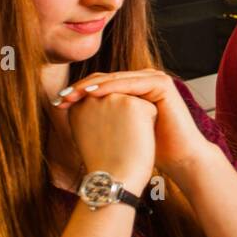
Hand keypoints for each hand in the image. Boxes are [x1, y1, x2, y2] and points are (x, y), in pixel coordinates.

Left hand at [55, 70, 215, 185]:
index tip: (58, 104)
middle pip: (107, 79)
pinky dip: (110, 87)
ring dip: (91, 86)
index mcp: (135, 88)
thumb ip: (101, 116)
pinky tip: (91, 94)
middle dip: (81, 88)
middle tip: (60, 97)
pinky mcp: (162, 83)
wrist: (179, 158)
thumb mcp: (119, 128)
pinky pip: (131, 83)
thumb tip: (71, 112)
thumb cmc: (149, 149)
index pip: (102, 84)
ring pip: (116, 79)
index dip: (79, 92)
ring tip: (71, 94)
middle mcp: (145, 80)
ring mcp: (155, 79)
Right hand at [65, 92, 156, 195]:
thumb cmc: (104, 161)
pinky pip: (150, 109)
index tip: (107, 142)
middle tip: (115, 143)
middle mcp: (91, 98)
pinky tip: (135, 139)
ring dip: (136, 122)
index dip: (114, 126)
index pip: (109, 106)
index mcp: (79, 105)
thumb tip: (104, 101)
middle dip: (124, 122)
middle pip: (122, 102)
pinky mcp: (130, 103)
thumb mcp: (88, 133)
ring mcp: (110, 98)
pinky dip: (148, 126)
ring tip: (123, 140)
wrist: (114, 177)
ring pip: (136, 104)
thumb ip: (92, 113)